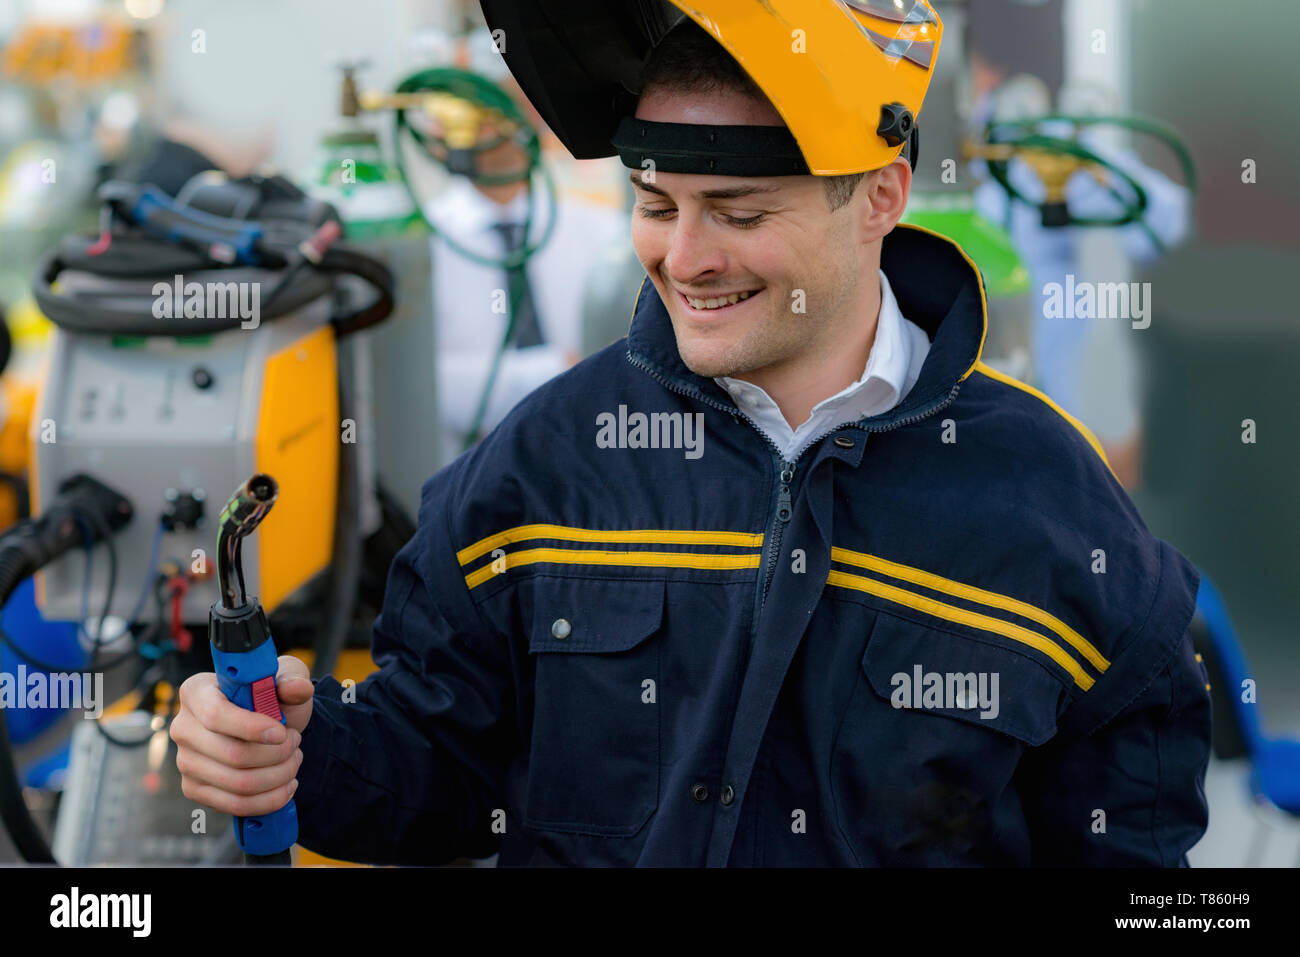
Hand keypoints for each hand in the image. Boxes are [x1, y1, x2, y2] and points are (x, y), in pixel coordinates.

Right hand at [171, 655, 314, 817]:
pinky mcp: (194, 789)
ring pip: (238, 783)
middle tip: (296, 742)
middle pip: (233, 754)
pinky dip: (270, 799)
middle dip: (277, 754)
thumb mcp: (285, 679)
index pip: (216, 715)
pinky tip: (287, 783)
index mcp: (196, 691)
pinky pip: (235, 804)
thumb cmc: (270, 697)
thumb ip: (293, 680)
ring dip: (279, 775)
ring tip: (295, 759)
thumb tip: (299, 688)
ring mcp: (185, 761)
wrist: (266, 726)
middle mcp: (183, 727)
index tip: (283, 733)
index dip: (252, 728)